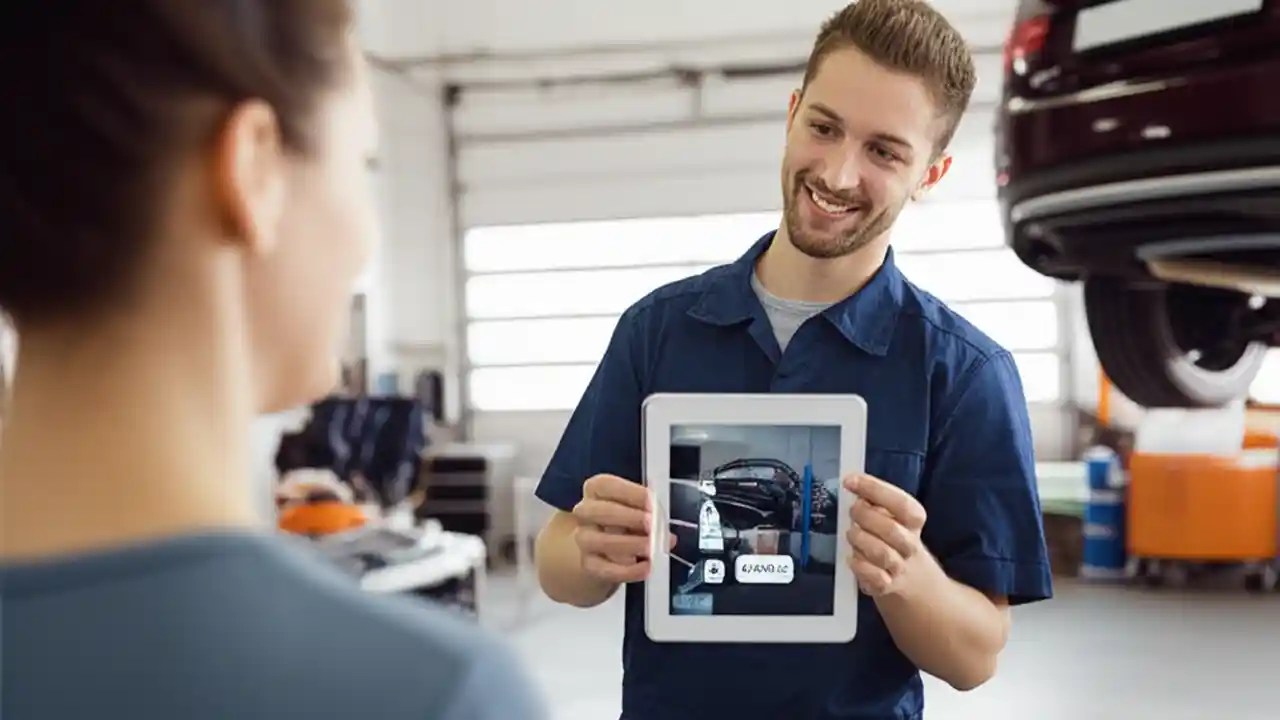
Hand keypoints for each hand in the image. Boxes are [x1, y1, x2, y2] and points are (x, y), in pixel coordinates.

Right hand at [571, 473, 666, 584]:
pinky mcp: (588, 565)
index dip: (630, 493)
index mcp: (596, 490)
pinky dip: (628, 570)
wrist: (604, 551)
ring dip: (630, 544)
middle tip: (652, 525)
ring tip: (652, 548)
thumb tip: (665, 531)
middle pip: (600, 511)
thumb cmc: (625, 521)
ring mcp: (583, 539)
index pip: (606, 486)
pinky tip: (646, 568)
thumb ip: (650, 514)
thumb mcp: (637, 510)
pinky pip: (605, 569)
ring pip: (600, 541)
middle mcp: (585, 512)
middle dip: (629, 517)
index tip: (652, 501)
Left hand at [843, 474, 933, 598]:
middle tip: (853, 511)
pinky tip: (852, 558)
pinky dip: (859, 566)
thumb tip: (855, 486)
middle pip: (891, 529)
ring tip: (852, 535)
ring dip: (861, 540)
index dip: (874, 489)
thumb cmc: (895, 540)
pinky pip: (873, 576)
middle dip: (865, 516)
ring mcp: (899, 567)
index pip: (901, 503)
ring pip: (882, 553)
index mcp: (914, 520)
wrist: (916, 581)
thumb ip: (875, 501)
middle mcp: (910, 544)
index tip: (851, 481)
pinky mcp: (886, 586)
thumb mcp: (893, 516)